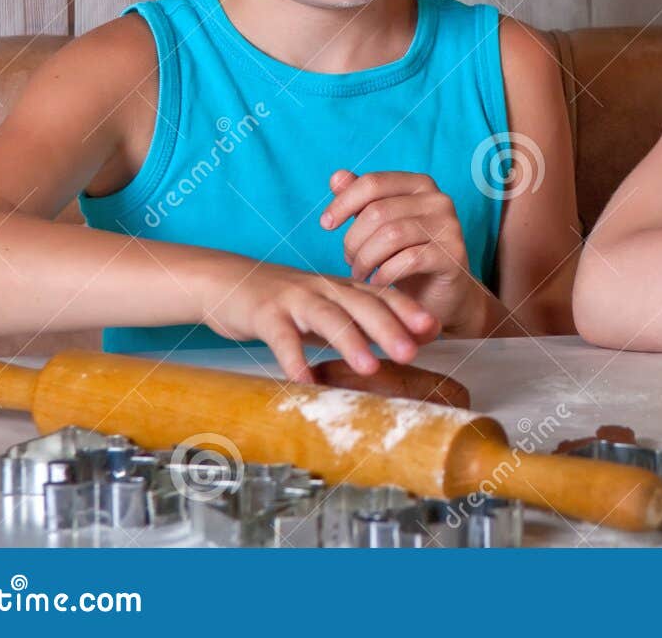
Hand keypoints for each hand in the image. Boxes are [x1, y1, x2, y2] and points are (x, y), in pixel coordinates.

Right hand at [195, 254, 439, 381]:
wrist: (226, 280)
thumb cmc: (284, 302)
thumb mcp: (326, 309)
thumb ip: (359, 324)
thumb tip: (407, 342)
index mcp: (342, 287)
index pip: (382, 294)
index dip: (409, 310)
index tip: (435, 328)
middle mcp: (324, 288)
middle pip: (362, 304)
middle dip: (389, 327)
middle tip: (411, 351)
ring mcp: (294, 299)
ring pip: (327, 316)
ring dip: (350, 341)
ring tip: (370, 368)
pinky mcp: (265, 313)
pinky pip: (281, 336)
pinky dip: (293, 358)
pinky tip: (304, 380)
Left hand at [324, 169, 488, 332]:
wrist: (440, 294)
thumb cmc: (405, 255)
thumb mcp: (380, 226)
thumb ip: (361, 200)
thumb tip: (336, 177)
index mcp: (419, 184)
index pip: (373, 183)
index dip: (343, 203)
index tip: (326, 224)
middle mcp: (438, 200)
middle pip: (378, 212)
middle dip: (354, 240)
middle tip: (349, 260)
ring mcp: (449, 227)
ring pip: (391, 235)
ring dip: (366, 259)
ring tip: (360, 272)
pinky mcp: (452, 255)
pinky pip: (408, 260)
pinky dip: (384, 273)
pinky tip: (376, 282)